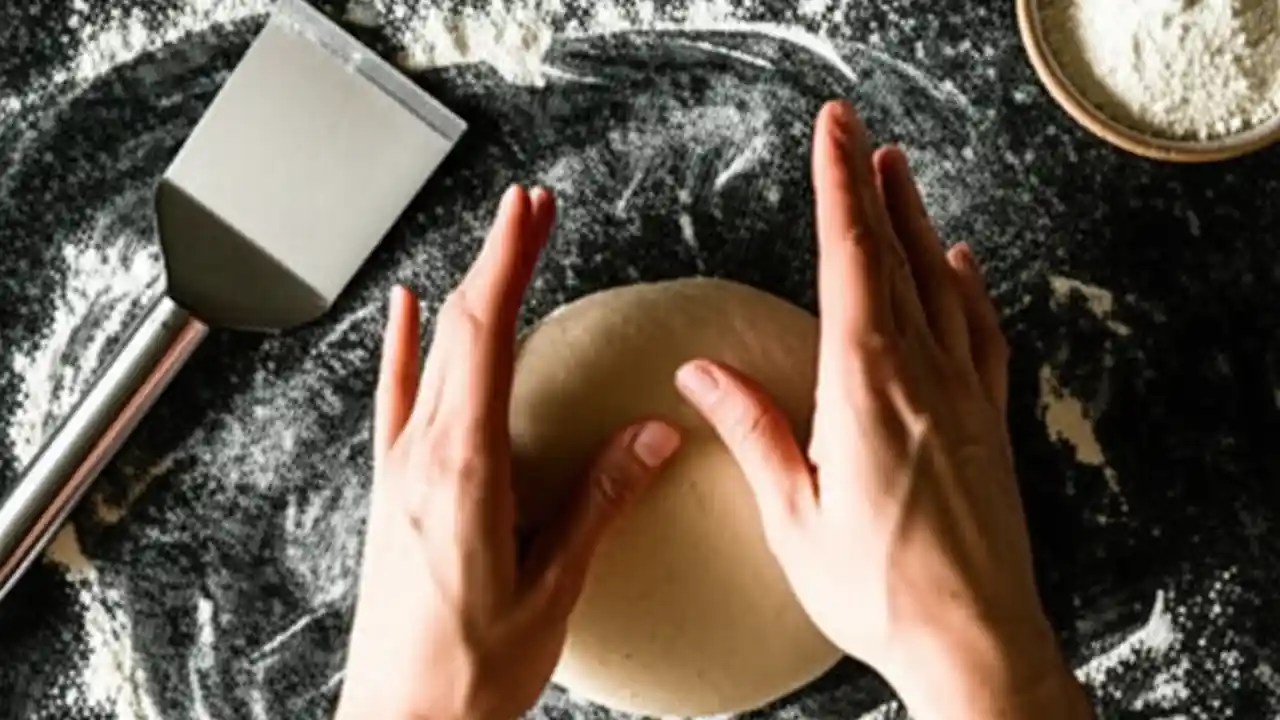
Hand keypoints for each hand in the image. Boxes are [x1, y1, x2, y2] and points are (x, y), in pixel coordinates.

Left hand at [337, 186, 681, 719]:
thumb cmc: (470, 671)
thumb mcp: (553, 587)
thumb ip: (599, 502)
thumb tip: (650, 433)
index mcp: (462, 468)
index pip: (484, 335)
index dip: (508, 261)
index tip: (530, 209)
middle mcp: (420, 455)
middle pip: (457, 327)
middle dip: (497, 258)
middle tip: (532, 206)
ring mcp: (398, 468)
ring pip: (428, 352)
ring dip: (463, 291)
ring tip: (496, 246)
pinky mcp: (391, 488)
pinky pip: (394, 393)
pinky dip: (400, 344)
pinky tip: (400, 313)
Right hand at [675, 102, 1090, 718]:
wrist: (974, 640)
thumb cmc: (878, 589)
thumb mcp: (793, 514)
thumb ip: (752, 431)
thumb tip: (701, 372)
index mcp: (866, 388)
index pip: (850, 262)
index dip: (839, 190)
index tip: (832, 135)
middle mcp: (923, 376)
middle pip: (897, 257)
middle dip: (873, 187)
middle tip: (858, 133)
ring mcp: (964, 397)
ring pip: (943, 285)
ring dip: (918, 224)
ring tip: (900, 177)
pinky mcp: (988, 423)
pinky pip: (981, 333)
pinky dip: (969, 289)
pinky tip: (961, 268)